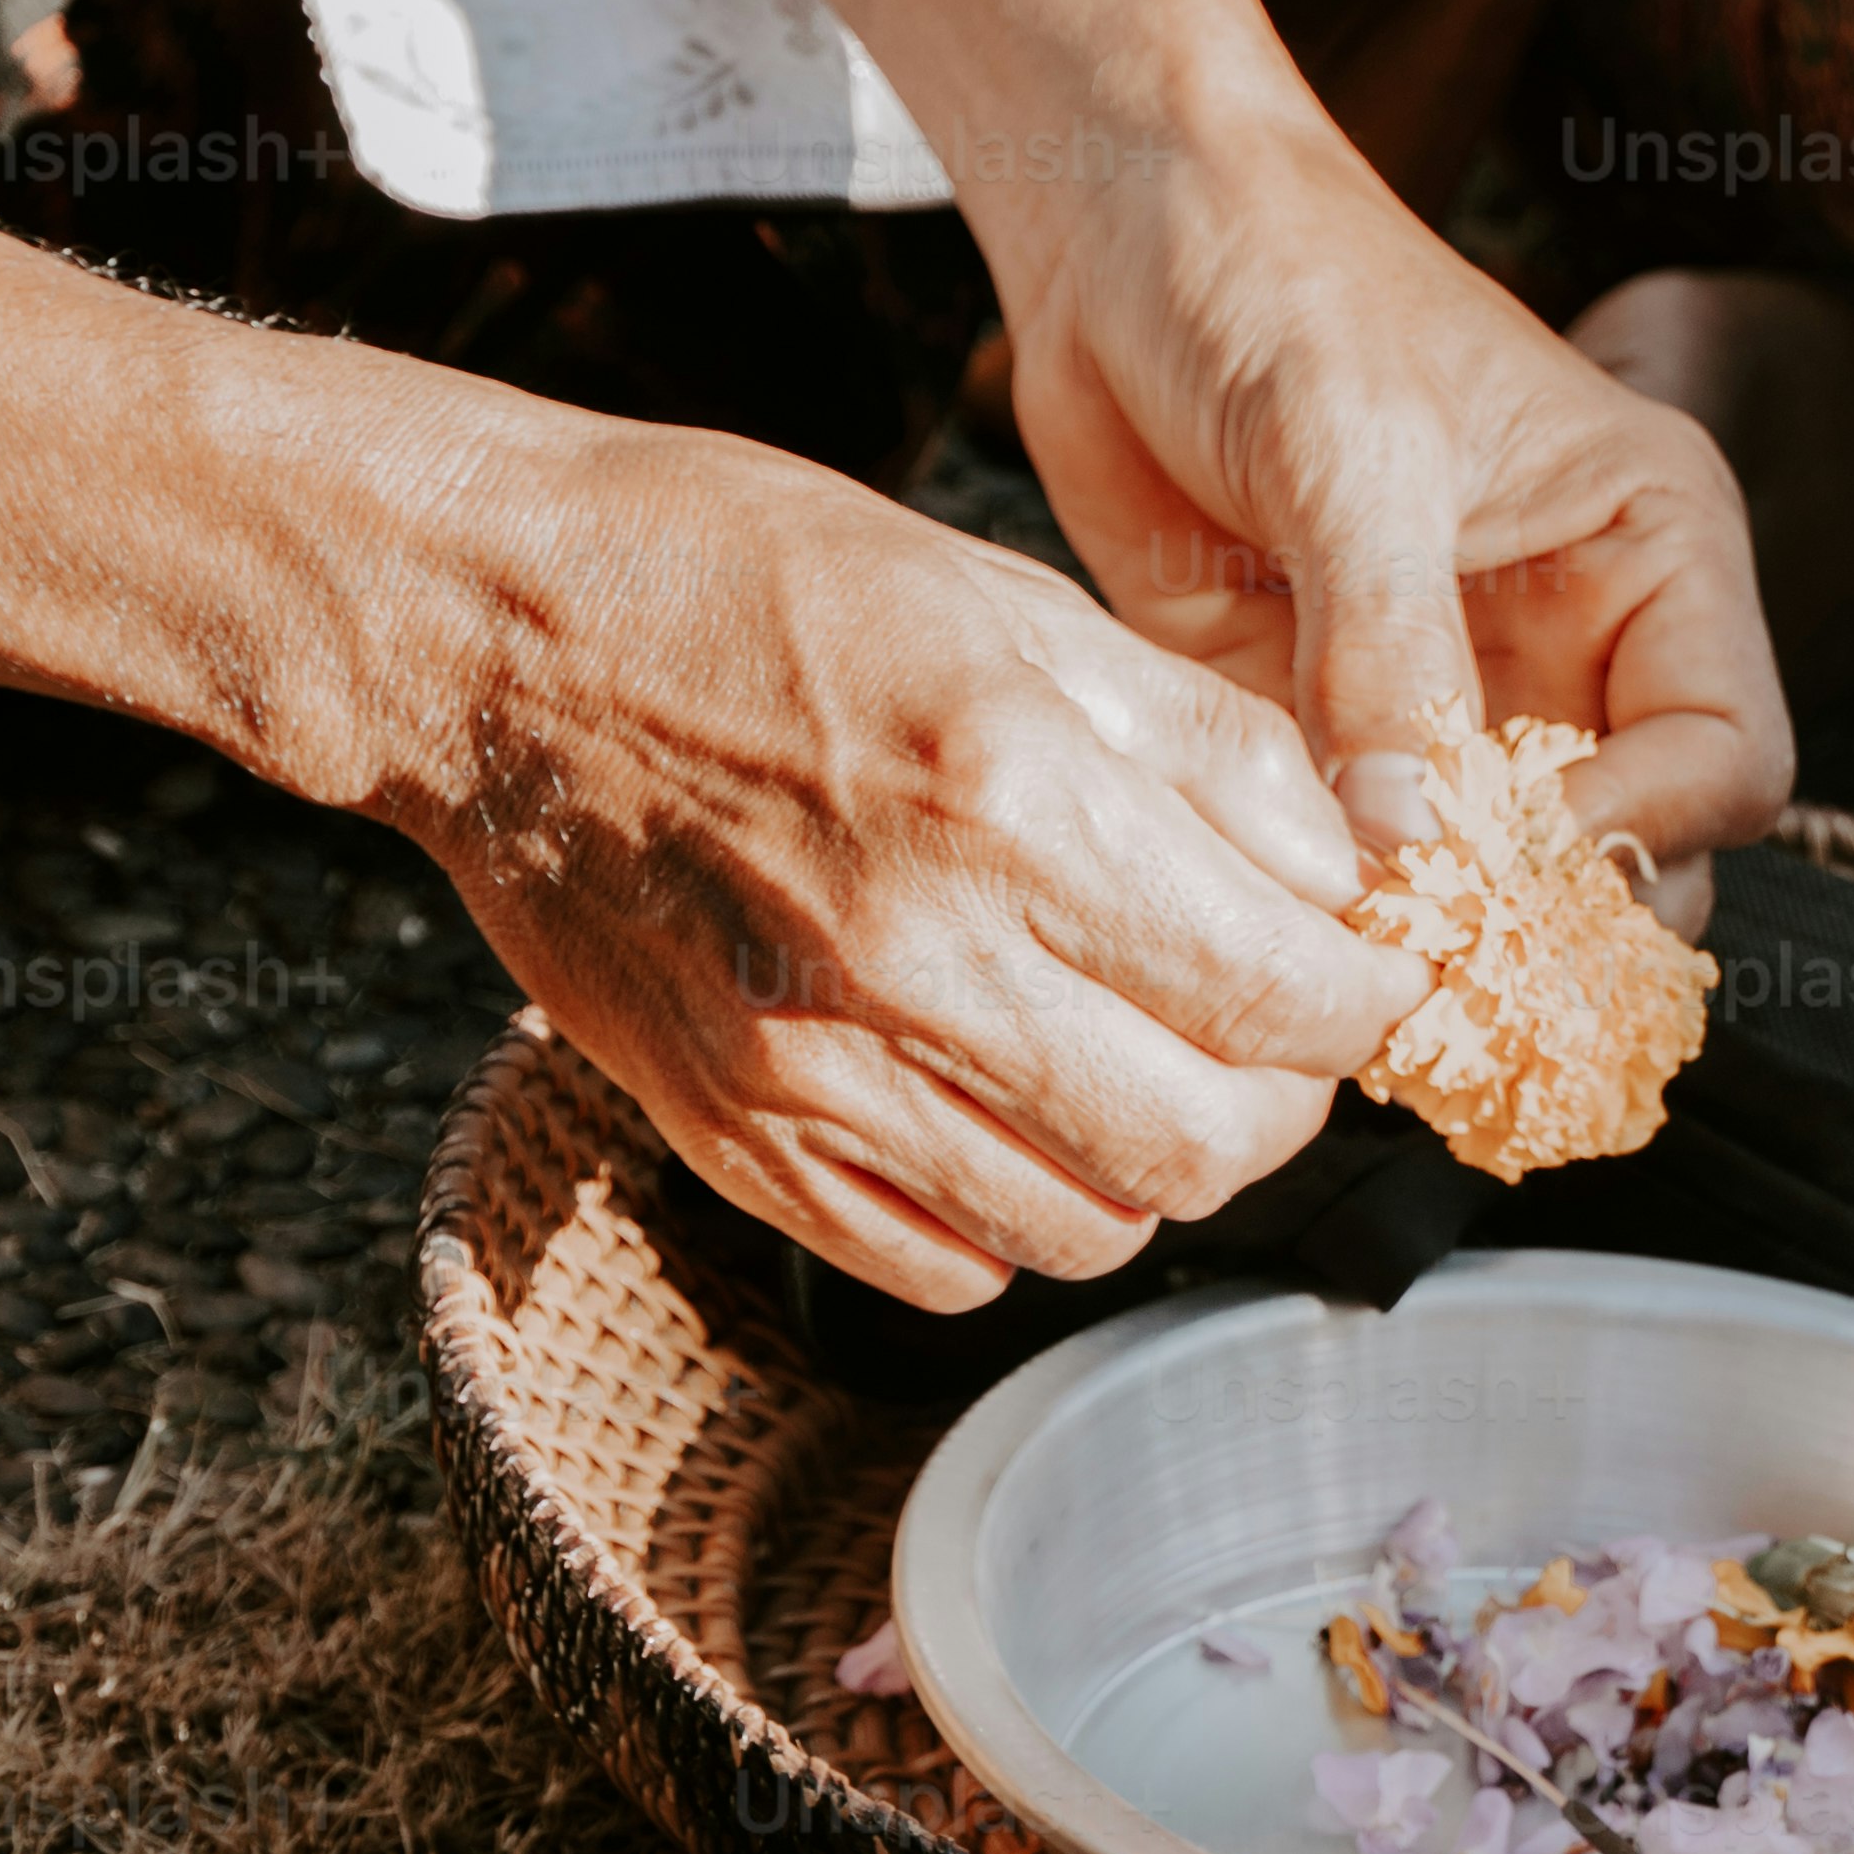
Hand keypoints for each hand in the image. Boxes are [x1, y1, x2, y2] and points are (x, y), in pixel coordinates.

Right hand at [403, 421, 1422, 1307]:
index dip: (1365, 1002)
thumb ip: (1206, 748)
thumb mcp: (1013, 600)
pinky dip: (1014, 1223)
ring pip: (1089, 1230)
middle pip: (1209, 1141)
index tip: (1364, 975)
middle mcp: (918, 951)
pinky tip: (1008, 1119)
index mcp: (1014, 792)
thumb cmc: (744, 582)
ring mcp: (815, 1067)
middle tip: (1270, 1038)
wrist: (488, 635)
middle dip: (1284, 1101)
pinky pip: (942, 1271)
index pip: (1282, 988)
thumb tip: (1348, 875)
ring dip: (1154, 1171)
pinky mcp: (734, 1136)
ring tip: (1140, 1073)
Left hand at [988, 103, 1793, 909]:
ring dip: (1446, 935)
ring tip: (1368, 972)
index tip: (1514, 871)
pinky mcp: (1334, 731)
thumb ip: (1389, 649)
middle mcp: (1579, 642)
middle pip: (1636, 853)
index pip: (1726, 757)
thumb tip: (1415, 841)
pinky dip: (1337, 912)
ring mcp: (1457, 699)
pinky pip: (1366, 863)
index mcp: (1652, 552)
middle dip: (1556, 924)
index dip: (1641, 835)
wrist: (1119, 225)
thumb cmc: (1276, 275)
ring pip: (1501, 882)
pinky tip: (1284, 933)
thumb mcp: (1351, 450)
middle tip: (1447, 961)